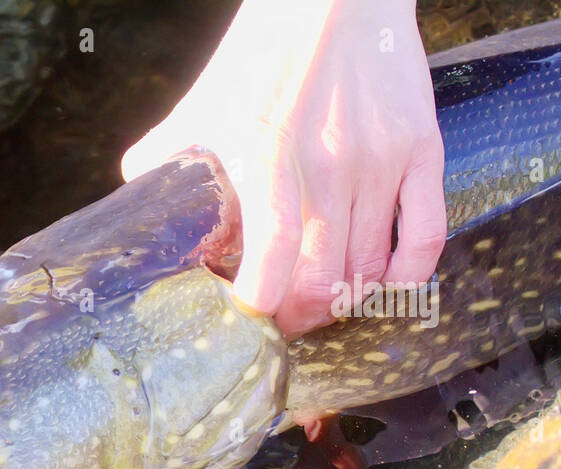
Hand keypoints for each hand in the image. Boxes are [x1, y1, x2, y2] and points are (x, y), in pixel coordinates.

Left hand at [122, 0, 445, 337]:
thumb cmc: (263, 52)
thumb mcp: (203, 103)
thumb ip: (165, 154)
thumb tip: (134, 197)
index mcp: (268, 156)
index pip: (272, 255)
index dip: (261, 302)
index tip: (248, 319)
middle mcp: (331, 167)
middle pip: (324, 281)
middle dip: (299, 318)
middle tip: (282, 323)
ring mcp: (382, 162)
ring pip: (370, 270)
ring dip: (344, 303)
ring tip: (321, 306)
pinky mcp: (423, 150)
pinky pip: (426, 237)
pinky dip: (405, 278)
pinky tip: (382, 287)